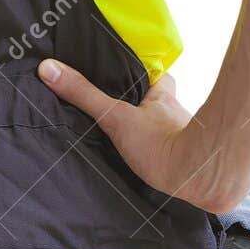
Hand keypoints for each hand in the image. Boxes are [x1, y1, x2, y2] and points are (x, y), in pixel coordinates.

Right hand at [36, 59, 240, 213]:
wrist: (200, 180)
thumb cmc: (162, 144)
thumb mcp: (115, 118)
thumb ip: (84, 95)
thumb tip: (49, 68)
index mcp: (162, 94)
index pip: (154, 71)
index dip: (141, 70)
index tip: (124, 69)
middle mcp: (176, 111)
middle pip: (157, 97)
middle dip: (141, 101)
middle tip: (119, 103)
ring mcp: (184, 135)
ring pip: (163, 124)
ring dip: (149, 127)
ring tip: (126, 134)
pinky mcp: (187, 160)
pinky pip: (169, 149)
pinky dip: (158, 152)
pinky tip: (144, 161)